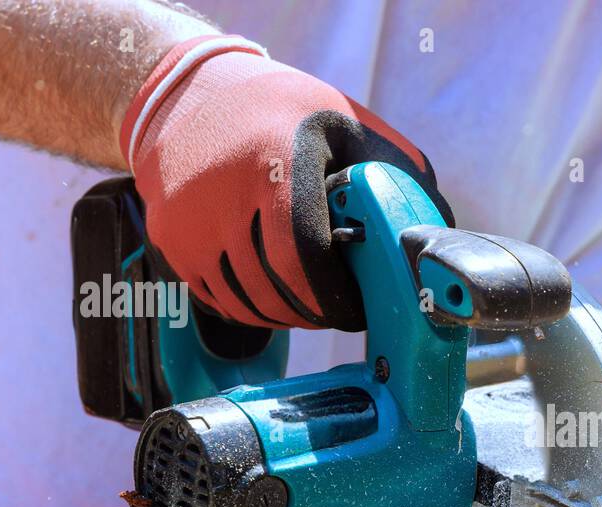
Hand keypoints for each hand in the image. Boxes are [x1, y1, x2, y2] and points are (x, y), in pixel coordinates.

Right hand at [121, 36, 452, 330]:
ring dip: (286, 315)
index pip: (306, 256)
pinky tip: (274, 296)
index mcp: (274, 163)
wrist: (187, 95)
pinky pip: (218, 298)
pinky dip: (251, 308)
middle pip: (277, 287)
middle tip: (339, 314)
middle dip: (317, 312)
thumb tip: (432, 230)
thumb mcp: (344, 122)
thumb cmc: (280, 110)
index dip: (336, 297)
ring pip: (247, 301)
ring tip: (310, 306)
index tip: (358, 310)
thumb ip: (395, 172)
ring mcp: (188, 222)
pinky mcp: (169, 241)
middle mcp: (222, 194)